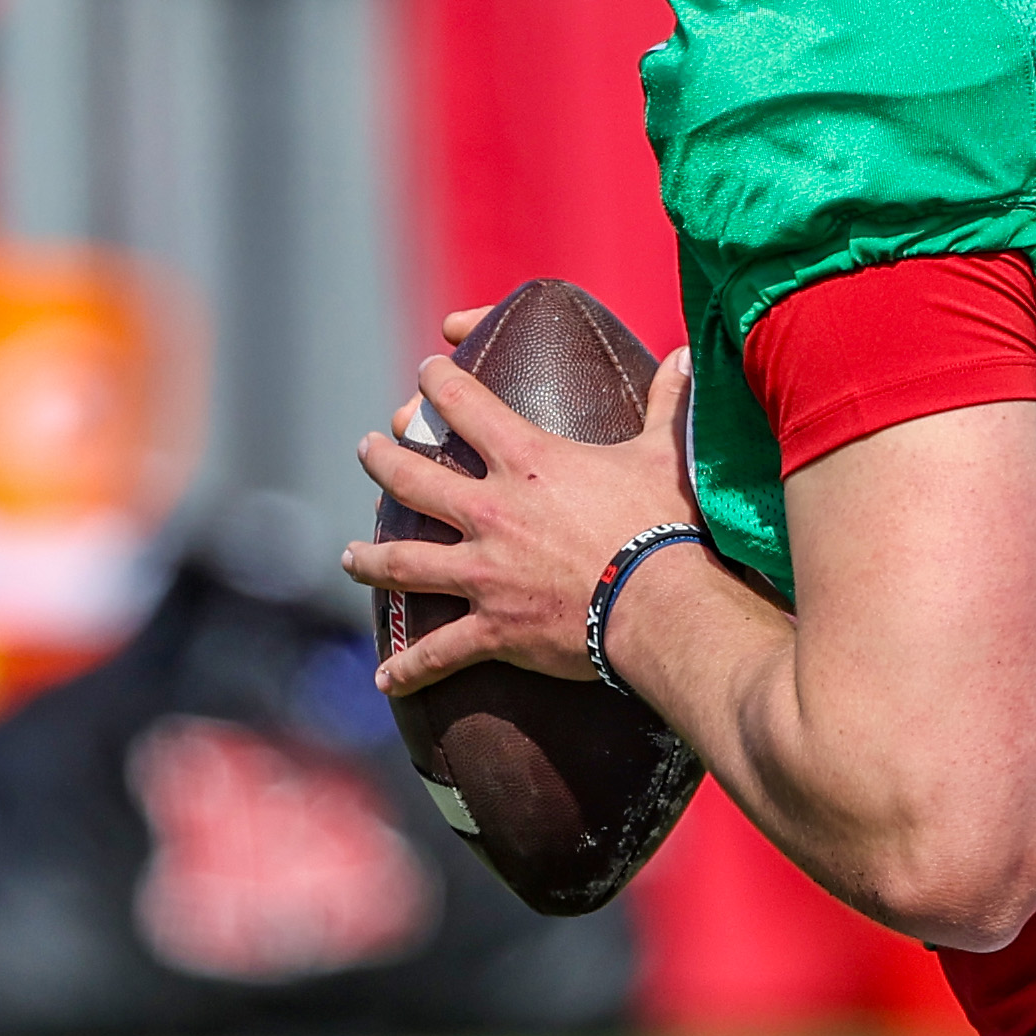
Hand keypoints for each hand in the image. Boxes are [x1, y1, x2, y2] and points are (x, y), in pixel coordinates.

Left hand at [342, 340, 695, 696]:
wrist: (660, 604)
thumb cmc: (664, 523)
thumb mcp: (667, 454)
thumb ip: (669, 403)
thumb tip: (688, 357)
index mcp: (528, 461)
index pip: (466, 405)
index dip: (439, 382)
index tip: (426, 371)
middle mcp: (492, 511)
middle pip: (413, 479)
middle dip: (383, 459)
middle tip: (368, 448)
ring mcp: (484, 573)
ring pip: (404, 562)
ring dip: (368, 558)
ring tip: (348, 554)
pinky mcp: (492, 628)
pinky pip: (437, 652)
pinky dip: (408, 668)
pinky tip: (385, 678)